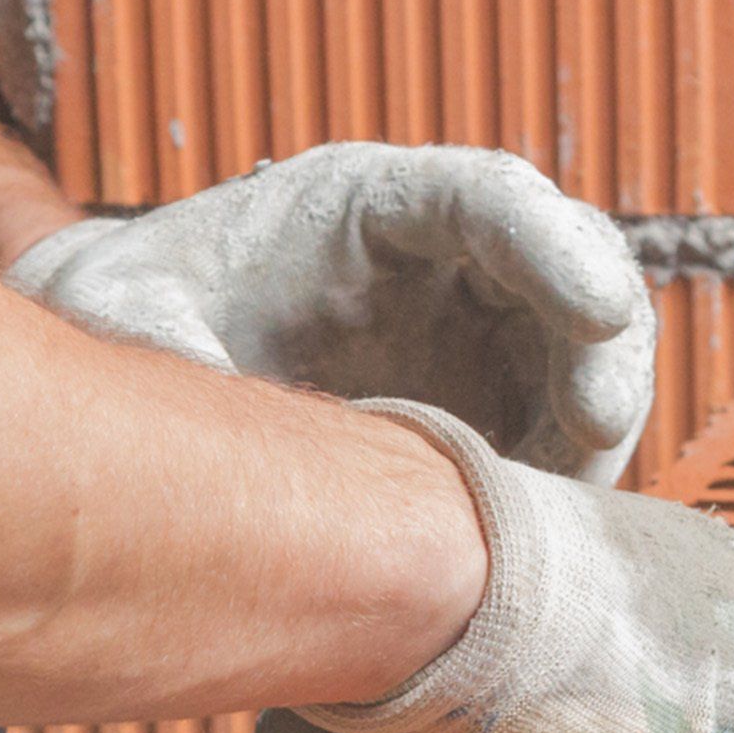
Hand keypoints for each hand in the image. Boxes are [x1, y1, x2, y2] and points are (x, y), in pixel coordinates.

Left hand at [7, 144, 656, 484]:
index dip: (555, 249)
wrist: (144, 342)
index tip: (599, 311)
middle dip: (604, 345)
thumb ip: (163, 343)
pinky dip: (569, 474)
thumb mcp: (129, 315)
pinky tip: (534, 531)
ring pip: (588, 353)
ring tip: (568, 497)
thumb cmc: (140, 306)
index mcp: (366, 201)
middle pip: (573, 271)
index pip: (489, 201)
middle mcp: (444, 256)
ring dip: (598, 420)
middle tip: (600, 425)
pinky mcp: (492, 398)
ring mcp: (478, 327)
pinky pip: (562, 427)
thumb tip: (182, 408)